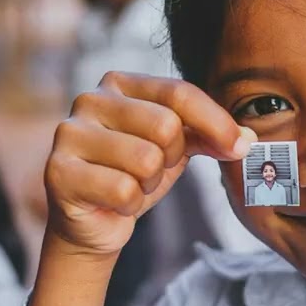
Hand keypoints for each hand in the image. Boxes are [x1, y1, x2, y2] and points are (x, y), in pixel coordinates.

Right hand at [43, 72, 252, 257]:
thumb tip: (247, 139)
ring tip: (130, 185)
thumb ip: (209, 135)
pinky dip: (129, 205)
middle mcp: (89, 100)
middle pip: (165, 126)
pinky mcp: (57, 171)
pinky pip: (122, 190)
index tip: (239, 146)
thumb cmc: (135, 176)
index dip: (216, 122)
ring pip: (145, 161)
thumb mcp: (177, 149)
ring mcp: (68, 134)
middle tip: (153, 172)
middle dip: (171, 160)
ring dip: (148, 184)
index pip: (179, 92)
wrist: (93, 222)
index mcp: (119, 84)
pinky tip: (113, 202)